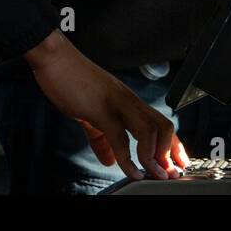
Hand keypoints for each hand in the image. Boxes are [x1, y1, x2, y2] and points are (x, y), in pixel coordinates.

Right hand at [25, 30, 188, 179]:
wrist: (54, 56)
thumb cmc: (70, 78)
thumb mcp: (89, 112)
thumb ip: (100, 138)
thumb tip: (109, 159)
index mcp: (127, 100)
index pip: (159, 122)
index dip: (172, 145)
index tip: (176, 164)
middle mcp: (128, 100)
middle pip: (163, 126)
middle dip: (169, 153)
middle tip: (167, 173)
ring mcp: (116, 103)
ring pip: (149, 130)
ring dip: (153, 158)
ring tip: (152, 174)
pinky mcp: (100, 109)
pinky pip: (120, 137)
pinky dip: (128, 159)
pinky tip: (130, 171)